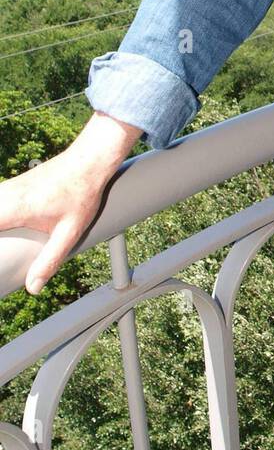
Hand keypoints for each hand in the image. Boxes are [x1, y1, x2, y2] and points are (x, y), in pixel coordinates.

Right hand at [0, 112, 142, 294]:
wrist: (89, 161)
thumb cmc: (82, 194)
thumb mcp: (69, 232)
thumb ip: (50, 260)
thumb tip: (34, 288)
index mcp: (14, 207)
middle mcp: (6, 194)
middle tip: (2, 255)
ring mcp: (9, 186)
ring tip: (4, 243)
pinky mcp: (14, 184)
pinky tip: (5, 226)